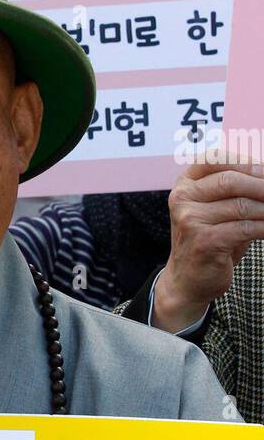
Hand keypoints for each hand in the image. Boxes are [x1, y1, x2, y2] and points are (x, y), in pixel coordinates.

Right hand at [152, 159, 263, 329]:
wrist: (188, 280)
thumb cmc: (210, 239)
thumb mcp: (217, 209)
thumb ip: (236, 190)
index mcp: (185, 184)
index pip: (216, 158)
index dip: (246, 162)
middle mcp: (183, 198)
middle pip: (231, 180)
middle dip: (263, 185)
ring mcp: (190, 220)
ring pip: (242, 205)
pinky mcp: (204, 241)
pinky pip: (246, 227)